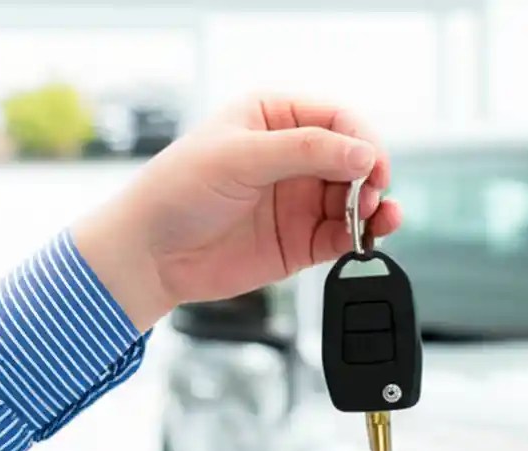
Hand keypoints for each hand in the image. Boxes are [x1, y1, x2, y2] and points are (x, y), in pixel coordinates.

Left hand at [72, 97, 402, 330]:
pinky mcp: (304, 240)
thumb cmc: (176, 191)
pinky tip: (368, 238)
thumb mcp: (238, 157)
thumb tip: (362, 153)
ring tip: (377, 218)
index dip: (362, 139)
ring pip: (358, 199)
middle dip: (371, 176)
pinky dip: (365, 237)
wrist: (150, 255)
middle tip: (370, 195)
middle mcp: (294, 156)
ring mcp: (301, 199)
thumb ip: (304, 151)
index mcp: (275, 117)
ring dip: (375, 208)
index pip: (337, 118)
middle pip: (354, 159)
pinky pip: (347, 236)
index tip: (371, 164)